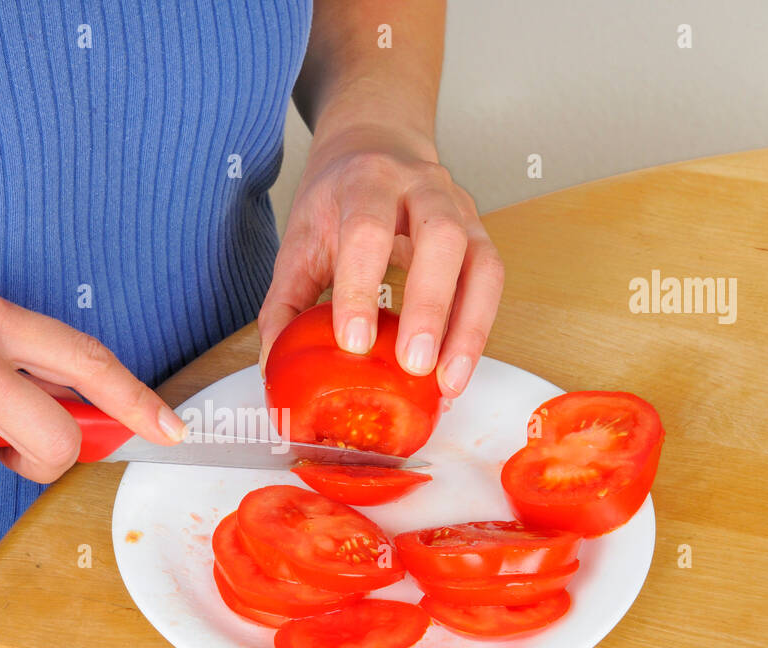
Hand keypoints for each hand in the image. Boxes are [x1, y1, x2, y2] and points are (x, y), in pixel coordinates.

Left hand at [258, 121, 503, 398]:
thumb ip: (285, 302)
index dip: (360, 289)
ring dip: (467, 327)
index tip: (353, 342)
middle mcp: (421, 188)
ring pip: (480, 262)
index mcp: (365, 182)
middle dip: (428, 305)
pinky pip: (491, 283)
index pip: (366, 231)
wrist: (376, 145)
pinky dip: (478, 330)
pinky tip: (458, 370)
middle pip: (439, 239)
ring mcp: (459, 210)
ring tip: (447, 382)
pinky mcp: (481, 235)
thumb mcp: (300, 239)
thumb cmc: (337, 200)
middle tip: (413, 364)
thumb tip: (275, 365)